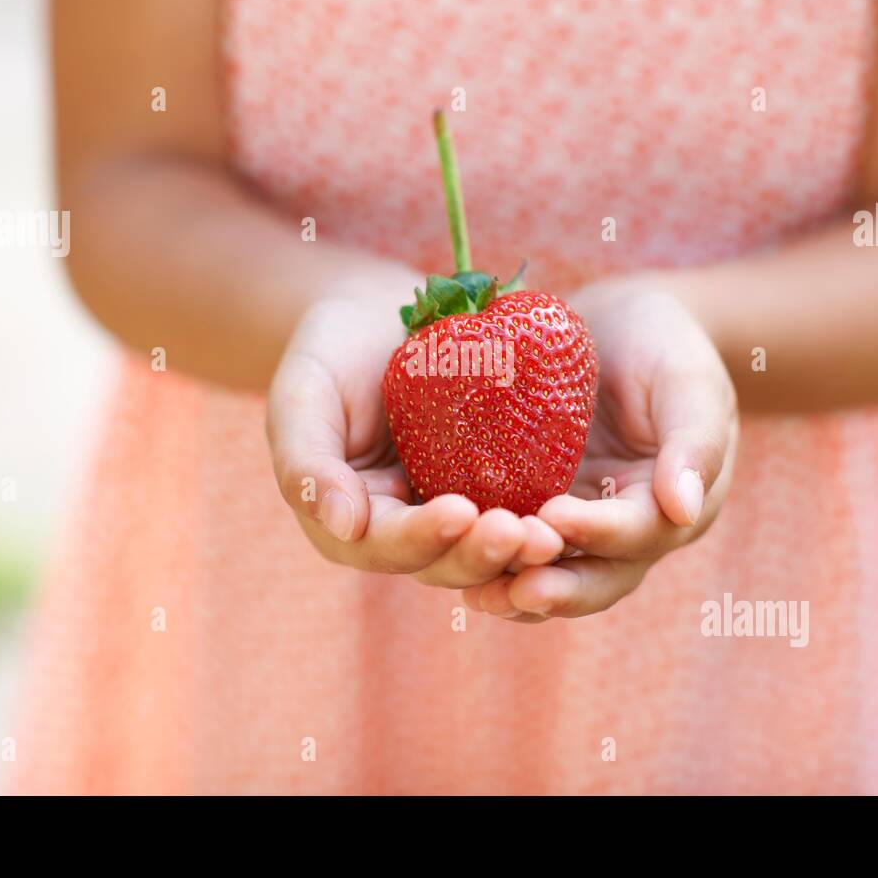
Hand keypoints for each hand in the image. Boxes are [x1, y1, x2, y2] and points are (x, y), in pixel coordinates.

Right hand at [267, 285, 563, 587]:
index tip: (460, 511)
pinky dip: (546, 517)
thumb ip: (306, 462)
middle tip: (526, 534)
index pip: (385, 546)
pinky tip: (575, 509)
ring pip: (490, 551)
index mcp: (352, 523)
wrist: (381, 314)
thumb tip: (345, 526)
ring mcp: (455, 511)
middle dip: (483, 554)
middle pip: (446, 563)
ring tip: (556, 533)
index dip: (422, 537)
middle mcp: (406, 531)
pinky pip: (523, 509)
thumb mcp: (302, 397)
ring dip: (522, 551)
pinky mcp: (497, 486)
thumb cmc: (330, 352)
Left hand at [462, 280, 737, 620]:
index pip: (641, 532)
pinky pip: (510, 547)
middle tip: (519, 590)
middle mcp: (624, 531)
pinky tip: (447, 561)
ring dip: (516, 591)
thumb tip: (684, 510)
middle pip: (597, 578)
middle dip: (560, 588)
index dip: (601, 531)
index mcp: (672, 506)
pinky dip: (485, 561)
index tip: (557, 517)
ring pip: (551, 576)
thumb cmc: (663, 344)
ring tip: (479, 596)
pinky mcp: (530, 508)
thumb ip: (694, 442)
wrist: (615, 324)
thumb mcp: (689, 381)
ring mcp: (575, 525)